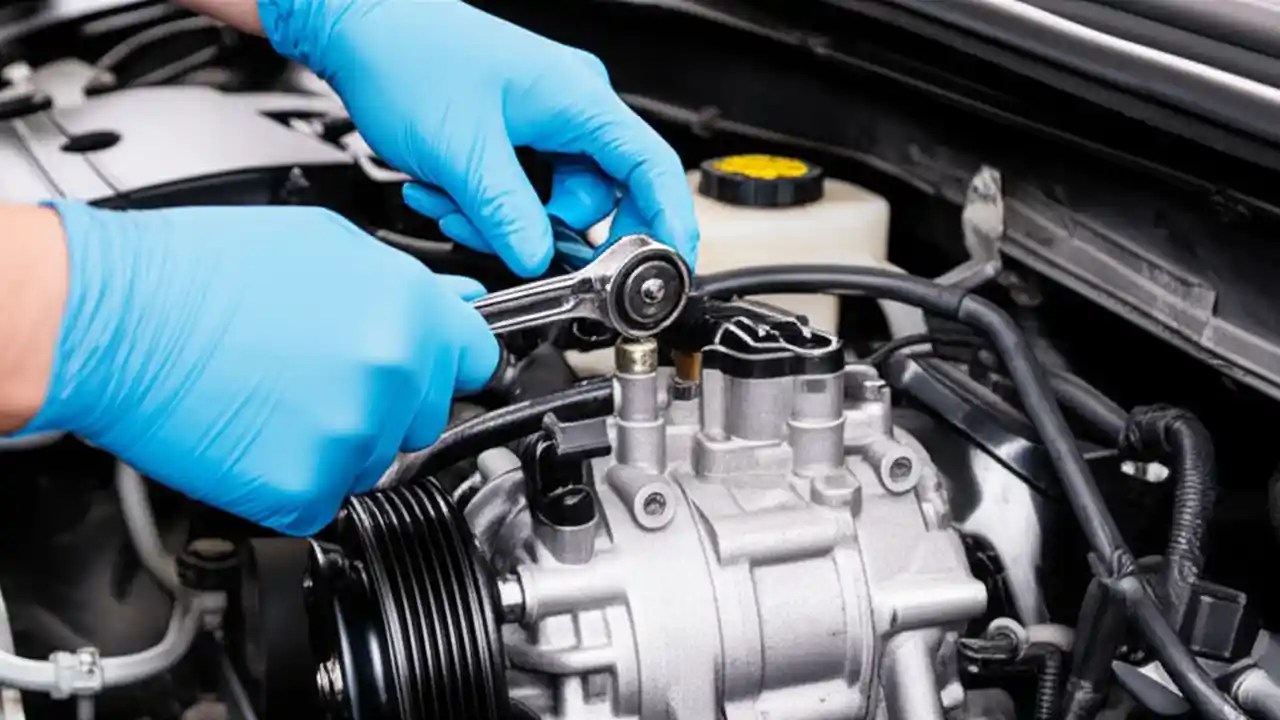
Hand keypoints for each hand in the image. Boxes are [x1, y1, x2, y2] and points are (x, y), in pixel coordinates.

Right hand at [21, 201, 498, 535]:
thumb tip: (457, 305)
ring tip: (277, 395)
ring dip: (339, 442)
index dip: (445, 363)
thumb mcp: (324, 244)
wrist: (115, 318)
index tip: (425, 369)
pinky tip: (257, 434)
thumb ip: (406, 285)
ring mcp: (352, 438)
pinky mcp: (304, 490)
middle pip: (425, 416)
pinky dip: (294, 480)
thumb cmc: (204, 272)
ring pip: (375, 460)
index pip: (476, 359)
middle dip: (387, 402)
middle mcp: (393, 376)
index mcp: (410, 314)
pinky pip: (323, 498)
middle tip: (319, 374)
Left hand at [258, 0, 698, 276]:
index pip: (650, 168)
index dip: (668, 223)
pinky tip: (446, 189)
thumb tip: (537, 261)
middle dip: (548, 230)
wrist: (358, 25)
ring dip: (502, 219)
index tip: (668, 267)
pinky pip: (522, 187)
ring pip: (551, 200)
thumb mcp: (463, 152)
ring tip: (451, 202)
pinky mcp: (517, 130)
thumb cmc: (409, 56)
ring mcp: (545, 118)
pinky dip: (486, 202)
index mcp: (578, 100)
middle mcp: (572, 107)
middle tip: (513, 242)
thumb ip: (508, 216)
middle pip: (596, 197)